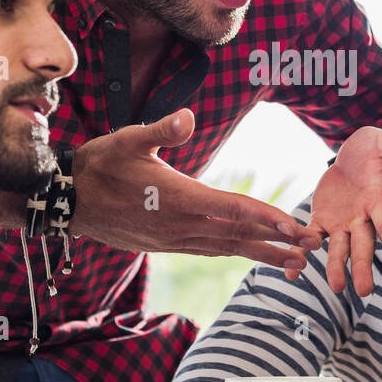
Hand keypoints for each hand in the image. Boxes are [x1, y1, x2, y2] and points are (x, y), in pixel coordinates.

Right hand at [70, 108, 318, 267]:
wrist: (66, 201)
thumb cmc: (99, 165)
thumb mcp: (128, 140)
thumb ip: (161, 131)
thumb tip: (187, 118)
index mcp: (179, 199)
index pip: (233, 210)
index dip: (267, 218)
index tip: (296, 228)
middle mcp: (181, 226)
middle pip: (239, 236)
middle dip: (279, 243)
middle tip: (314, 249)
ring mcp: (173, 240)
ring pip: (227, 249)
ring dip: (262, 254)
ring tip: (294, 262)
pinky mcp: (166, 245)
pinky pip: (209, 251)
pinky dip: (235, 253)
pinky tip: (249, 253)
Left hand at [295, 126, 381, 293]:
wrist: (352, 149)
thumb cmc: (376, 146)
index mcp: (379, 202)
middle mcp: (362, 217)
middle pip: (363, 245)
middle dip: (363, 267)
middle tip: (363, 291)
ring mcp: (342, 220)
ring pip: (338, 247)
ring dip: (335, 267)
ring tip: (336, 288)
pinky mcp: (322, 217)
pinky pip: (310, 237)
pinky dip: (302, 252)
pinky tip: (291, 273)